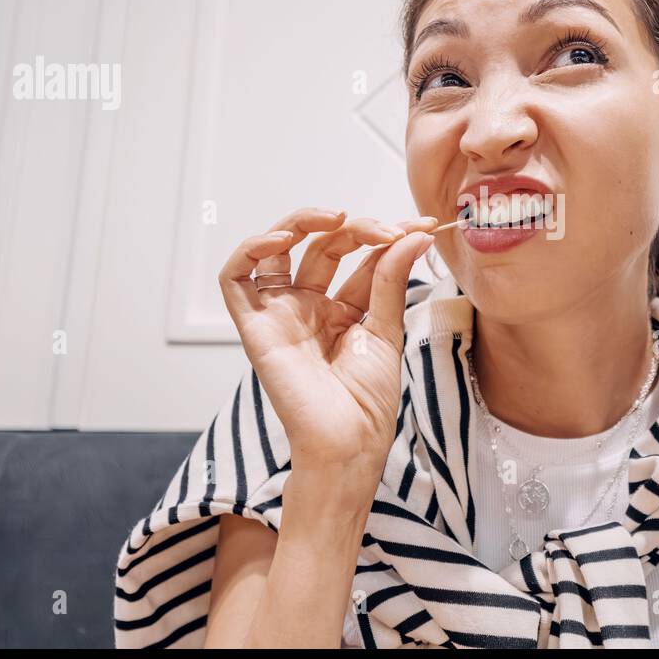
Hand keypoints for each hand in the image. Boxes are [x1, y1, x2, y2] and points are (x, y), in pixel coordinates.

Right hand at [218, 208, 437, 508]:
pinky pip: (235, 278)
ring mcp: (280, 314)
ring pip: (276, 250)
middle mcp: (308, 307)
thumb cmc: (368, 402)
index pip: (361, 258)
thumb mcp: (387, 330)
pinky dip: (252, 249)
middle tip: (389, 229)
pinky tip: (283, 239)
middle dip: (357, 228)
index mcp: (342, 310)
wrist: (349, 441)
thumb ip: (391, 279)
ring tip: (337, 217)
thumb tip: (413, 234)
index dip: (388, 237)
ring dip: (302, 223)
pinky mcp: (254, 327)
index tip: (423, 227)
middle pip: (323, 246)